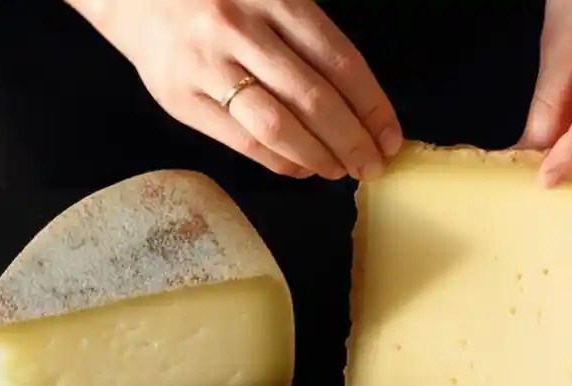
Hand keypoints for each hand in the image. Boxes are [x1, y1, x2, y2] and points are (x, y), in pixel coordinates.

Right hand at [71, 0, 402, 179]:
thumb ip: (306, 34)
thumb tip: (356, 101)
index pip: (340, 61)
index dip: (373, 105)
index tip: (390, 136)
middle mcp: (241, 29)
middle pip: (315, 99)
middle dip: (353, 140)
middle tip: (372, 164)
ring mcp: (208, 65)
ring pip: (279, 126)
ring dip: (319, 156)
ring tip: (340, 170)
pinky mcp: (182, 98)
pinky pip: (242, 140)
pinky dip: (280, 160)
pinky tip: (301, 167)